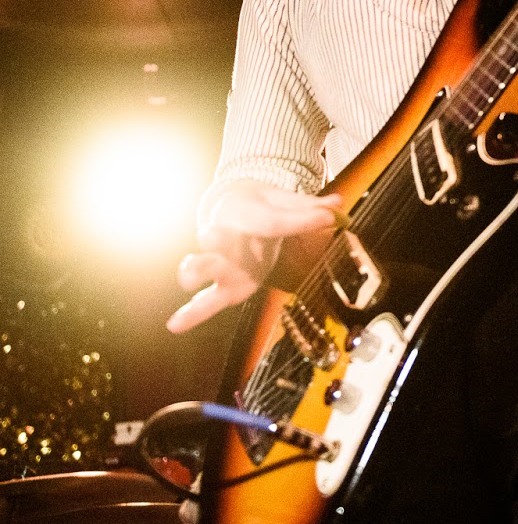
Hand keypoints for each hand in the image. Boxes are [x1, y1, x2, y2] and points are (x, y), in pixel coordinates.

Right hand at [166, 182, 342, 333]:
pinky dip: (191, 313)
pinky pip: (204, 301)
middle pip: (222, 241)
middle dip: (218, 241)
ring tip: (190, 277)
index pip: (272, 221)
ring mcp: (222, 263)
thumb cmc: (259, 205)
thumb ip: (308, 207)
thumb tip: (336, 203)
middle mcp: (226, 236)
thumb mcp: (283, 199)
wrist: (229, 206)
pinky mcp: (222, 286)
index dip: (302, 221)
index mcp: (242, 210)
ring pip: (206, 268)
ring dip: (200, 271)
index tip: (329, 219)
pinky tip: (175, 325)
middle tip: (209, 237)